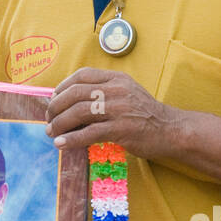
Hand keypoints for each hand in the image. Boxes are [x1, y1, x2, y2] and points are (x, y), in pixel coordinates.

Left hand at [46, 67, 175, 159]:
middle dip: (56, 107)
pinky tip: (61, 145)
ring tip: (51, 132)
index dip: (63, 87)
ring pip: (79, 112)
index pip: (82, 75)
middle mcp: (117, 90)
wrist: (171, 130)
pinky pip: (89, 133)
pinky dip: (72, 139)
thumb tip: (70, 101)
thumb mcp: (126, 93)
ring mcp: (119, 109)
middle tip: (49, 119)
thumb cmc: (144, 114)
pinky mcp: (121, 129)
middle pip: (75, 93)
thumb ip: (103, 92)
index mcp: (116, 78)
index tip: (53, 99)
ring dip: (60, 123)